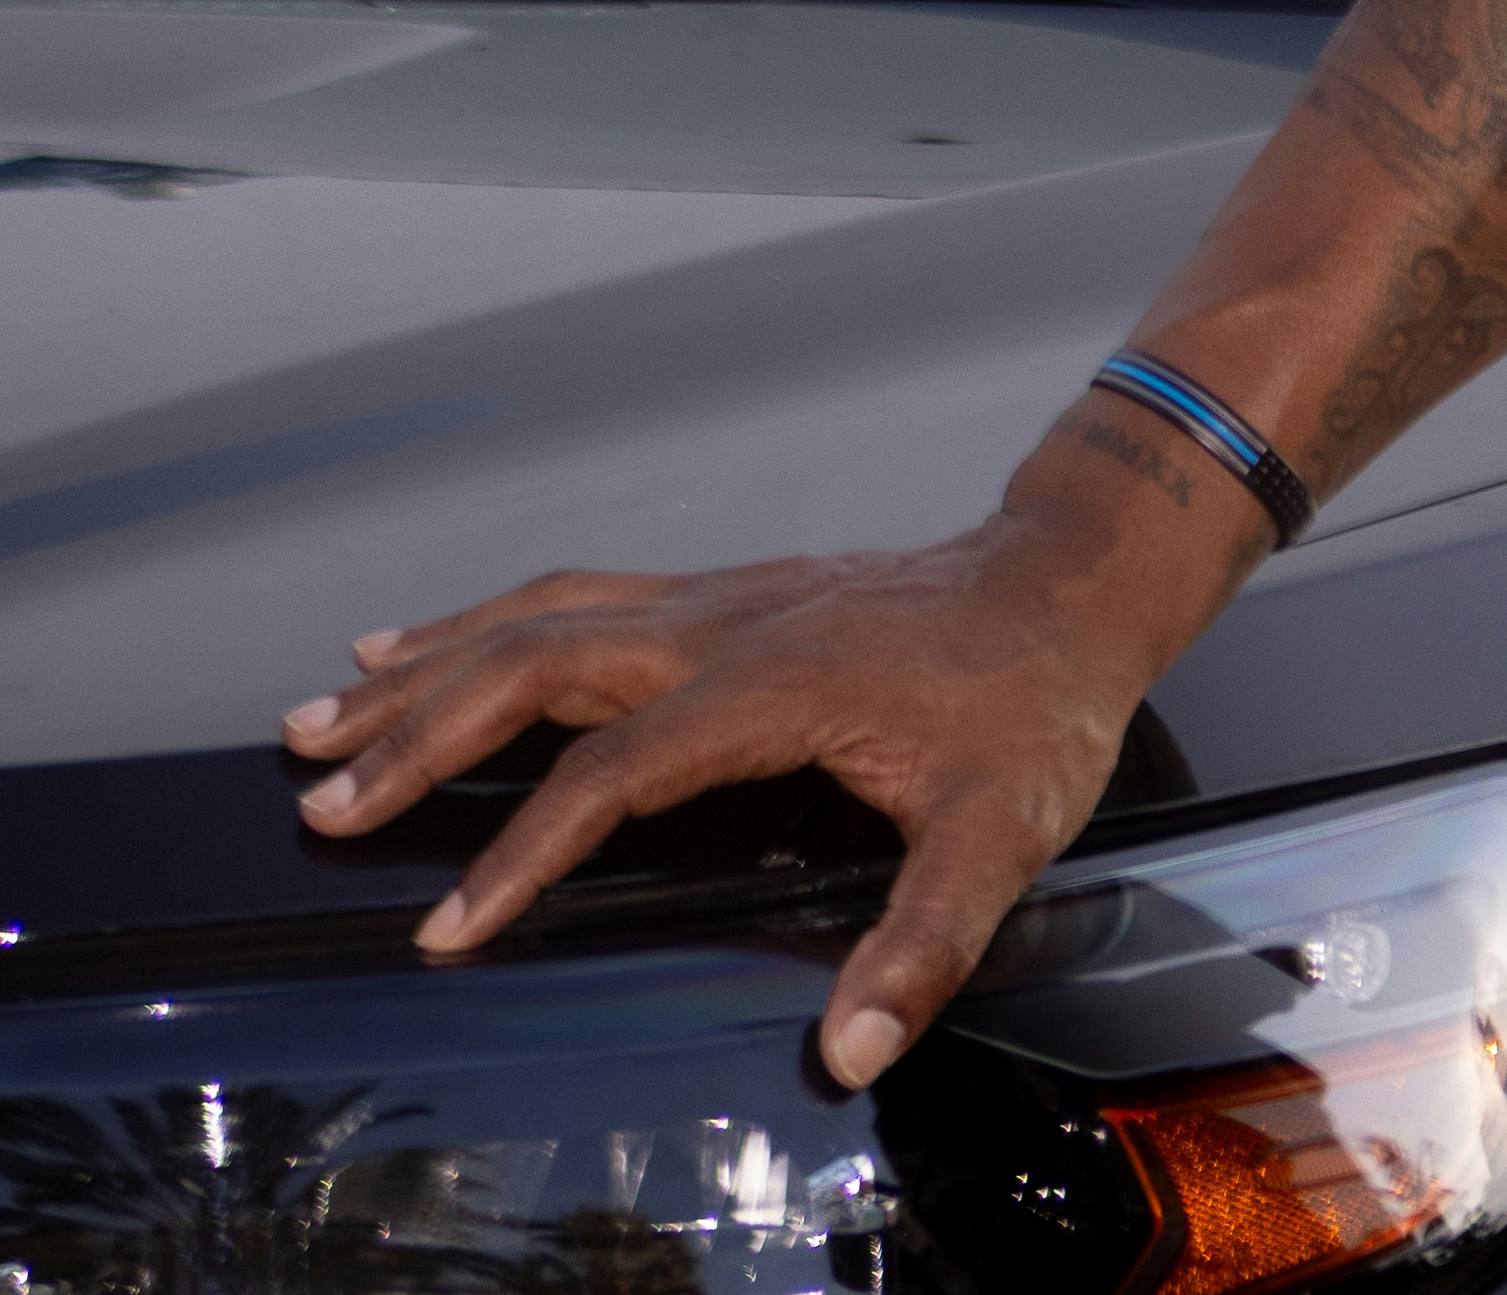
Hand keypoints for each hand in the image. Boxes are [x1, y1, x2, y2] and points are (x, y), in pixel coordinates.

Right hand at [281, 482, 1195, 1083]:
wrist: (1073, 574)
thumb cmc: (1037, 698)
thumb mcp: (1007, 829)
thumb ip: (928, 939)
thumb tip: (854, 1047)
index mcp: (773, 682)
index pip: (615, 770)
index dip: (524, 849)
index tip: (446, 926)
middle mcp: (727, 623)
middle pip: (540, 663)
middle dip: (421, 731)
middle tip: (316, 792)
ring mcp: (720, 598)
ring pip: (544, 617)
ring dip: (431, 665)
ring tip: (325, 708)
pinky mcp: (724, 595)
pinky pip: (579, 600)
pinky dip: (490, 624)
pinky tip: (430, 642)